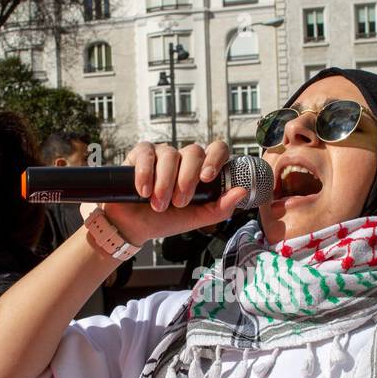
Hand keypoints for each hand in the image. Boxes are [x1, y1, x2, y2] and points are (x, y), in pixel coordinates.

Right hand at [100, 141, 246, 246]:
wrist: (134, 228)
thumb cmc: (165, 220)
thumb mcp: (197, 219)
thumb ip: (220, 208)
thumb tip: (242, 191)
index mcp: (200, 170)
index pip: (217, 149)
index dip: (215, 158)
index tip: (206, 178)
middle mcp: (183, 158)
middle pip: (194, 151)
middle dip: (186, 180)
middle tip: (178, 203)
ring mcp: (162, 154)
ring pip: (170, 155)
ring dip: (165, 183)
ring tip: (158, 204)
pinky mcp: (140, 154)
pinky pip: (147, 154)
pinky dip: (145, 174)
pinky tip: (143, 191)